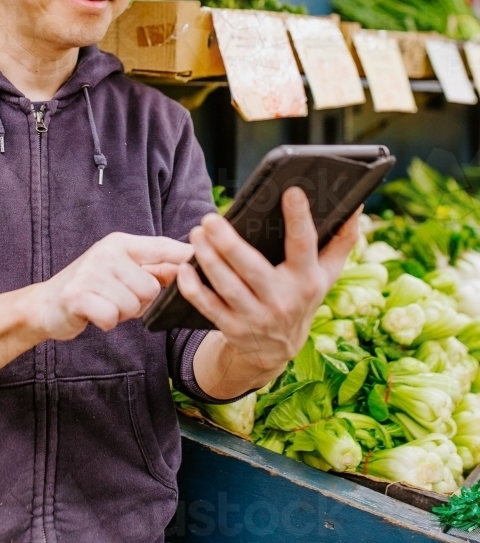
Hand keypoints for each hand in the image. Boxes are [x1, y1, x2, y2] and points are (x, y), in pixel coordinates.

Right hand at [34, 232, 193, 340]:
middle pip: (151, 287)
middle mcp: (106, 252)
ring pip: (133, 305)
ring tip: (105, 305)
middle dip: (140, 303)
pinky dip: (106, 323)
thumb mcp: (122, 270)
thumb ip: (154, 267)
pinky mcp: (77, 295)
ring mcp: (90, 272)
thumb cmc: (92, 287)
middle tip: (119, 300)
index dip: (185, 257)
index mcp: (121, 243)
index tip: (203, 261)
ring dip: (122, 314)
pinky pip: (111, 317)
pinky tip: (94, 315)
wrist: (46, 304)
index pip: (162, 247)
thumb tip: (191, 262)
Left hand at [178, 187, 359, 397]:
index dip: (299, 218)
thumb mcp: (325, 275)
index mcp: (307, 280)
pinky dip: (194, 288)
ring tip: (197, 234)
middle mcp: (283, 300)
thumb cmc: (301, 296)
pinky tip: (184, 268)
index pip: (304, 245)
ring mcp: (256, 317)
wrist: (277, 351)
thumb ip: (342, 241)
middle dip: (229, 243)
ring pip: (227, 287)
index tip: (290, 190)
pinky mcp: (233, 329)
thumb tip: (359, 205)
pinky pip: (209, 307)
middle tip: (210, 219)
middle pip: (253, 268)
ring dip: (209, 260)